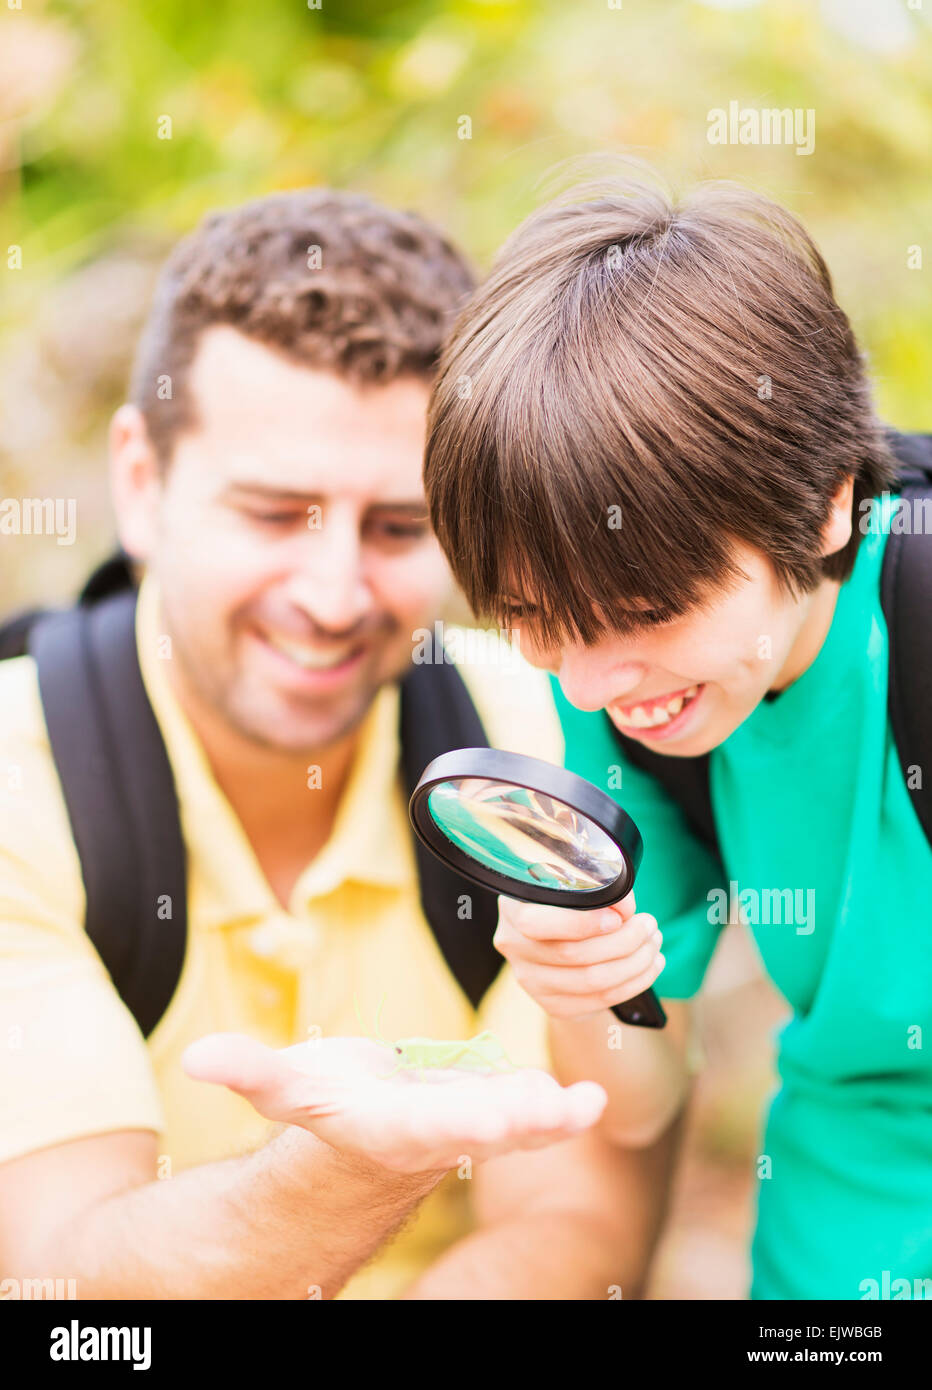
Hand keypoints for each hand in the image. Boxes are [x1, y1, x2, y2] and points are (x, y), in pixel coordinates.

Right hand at [181, 1033, 606, 1174]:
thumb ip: (247, 1071)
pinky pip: (537, 1114)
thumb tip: (195, 1056)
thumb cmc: (329, 1106)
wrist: (370, 1135)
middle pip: (480, 1130)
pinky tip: (593, 1097)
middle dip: (513, 1120)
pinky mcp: (500, 1111)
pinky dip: (563, 1111)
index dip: (453, 1120)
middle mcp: (439, 1136)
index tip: (486, 1116)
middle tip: (549, 1107)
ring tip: (585, 1102)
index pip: (422, 1127)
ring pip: (520, 1126)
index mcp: (390, 1129)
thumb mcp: (287, 1088)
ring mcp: (477, 1128)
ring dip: (552, 1119)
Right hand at [494, 891, 664, 1021]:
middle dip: (623, 940)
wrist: (558, 935)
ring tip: (654, 942)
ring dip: (635, 962)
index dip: (582, 923)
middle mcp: (515, 948)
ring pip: (592, 981)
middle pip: (573, 955)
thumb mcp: (574, 884)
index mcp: (514, 911)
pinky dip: (634, 983)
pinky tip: (651, 965)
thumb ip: (597, 889)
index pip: (537, 924)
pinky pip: (601, 1000)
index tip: (619, 916)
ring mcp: (531, 981)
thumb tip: (626, 907)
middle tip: (649, 924)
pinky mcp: (554, 1005)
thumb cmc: (568, 901)